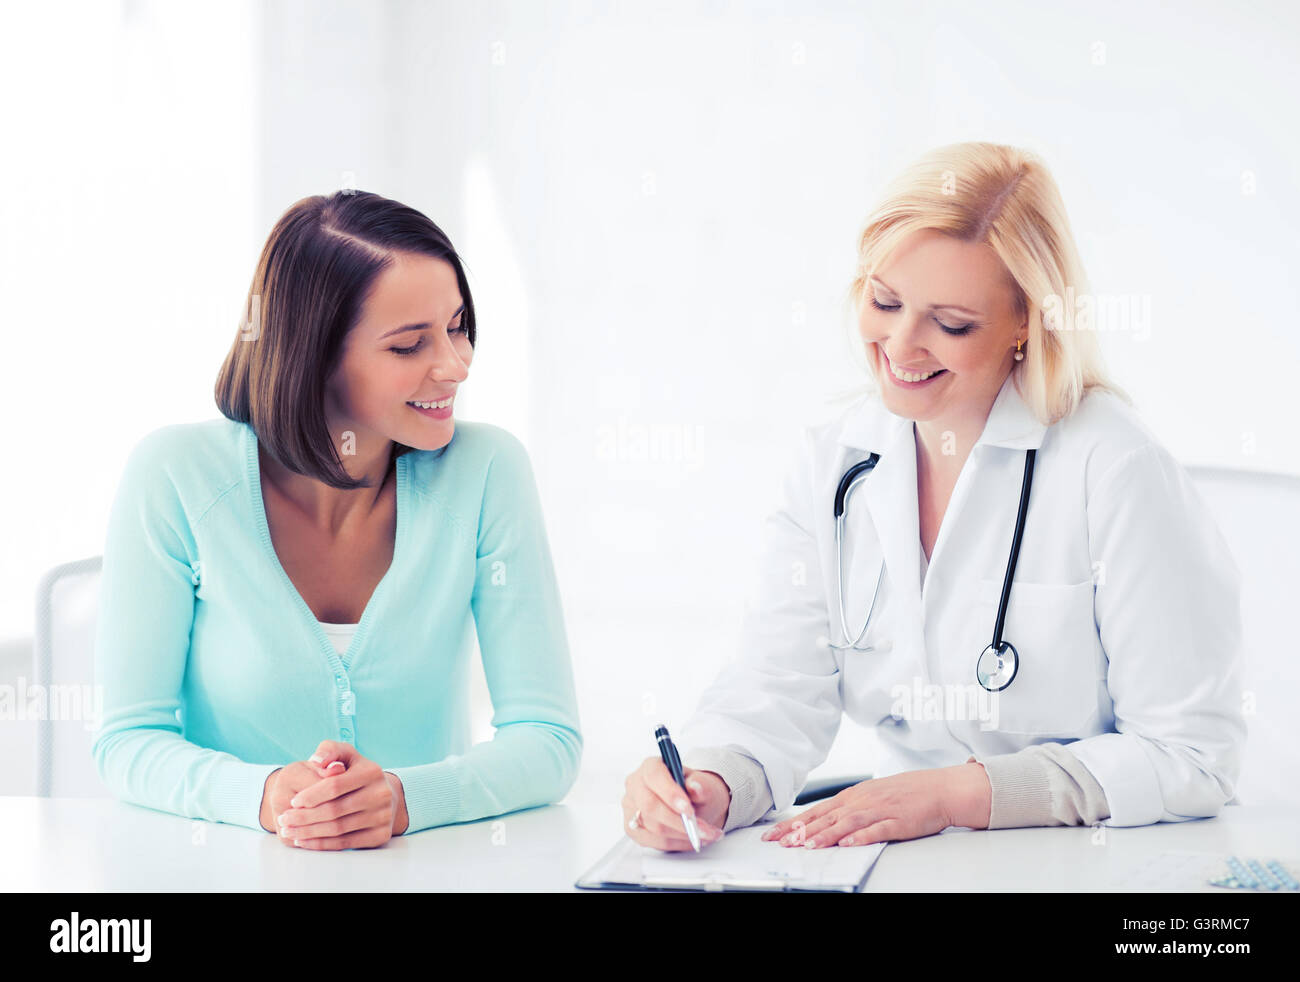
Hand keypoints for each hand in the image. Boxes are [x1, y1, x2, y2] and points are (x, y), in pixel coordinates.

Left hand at [275, 741, 406, 849]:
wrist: (385, 795)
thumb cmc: (356, 773)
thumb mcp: (345, 755)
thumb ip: (329, 750)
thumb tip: (316, 761)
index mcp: (372, 772)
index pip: (334, 786)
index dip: (310, 795)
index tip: (293, 802)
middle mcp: (382, 794)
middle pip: (334, 810)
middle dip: (304, 817)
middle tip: (284, 820)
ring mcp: (383, 816)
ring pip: (338, 829)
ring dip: (309, 832)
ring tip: (290, 831)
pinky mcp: (381, 835)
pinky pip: (346, 843)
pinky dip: (321, 844)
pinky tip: (305, 841)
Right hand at [622, 756, 727, 851]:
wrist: (694, 805)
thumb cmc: (695, 792)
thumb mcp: (705, 785)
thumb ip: (701, 785)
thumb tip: (695, 788)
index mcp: (650, 766)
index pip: (654, 776)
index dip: (670, 794)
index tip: (689, 810)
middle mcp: (635, 785)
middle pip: (650, 806)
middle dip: (679, 822)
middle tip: (702, 829)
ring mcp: (631, 808)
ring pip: (654, 827)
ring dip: (682, 835)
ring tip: (705, 835)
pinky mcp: (633, 829)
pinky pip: (654, 842)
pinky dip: (677, 844)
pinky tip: (691, 839)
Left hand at [760, 763, 990, 848]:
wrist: (940, 788)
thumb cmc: (906, 792)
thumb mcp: (872, 795)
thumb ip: (849, 808)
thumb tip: (825, 820)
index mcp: (854, 795)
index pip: (817, 810)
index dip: (795, 822)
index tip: (774, 833)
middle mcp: (862, 801)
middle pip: (827, 817)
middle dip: (801, 831)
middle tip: (780, 843)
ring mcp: (880, 810)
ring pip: (847, 823)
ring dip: (826, 835)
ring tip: (808, 846)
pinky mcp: (898, 821)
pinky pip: (877, 830)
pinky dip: (861, 837)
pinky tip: (848, 843)